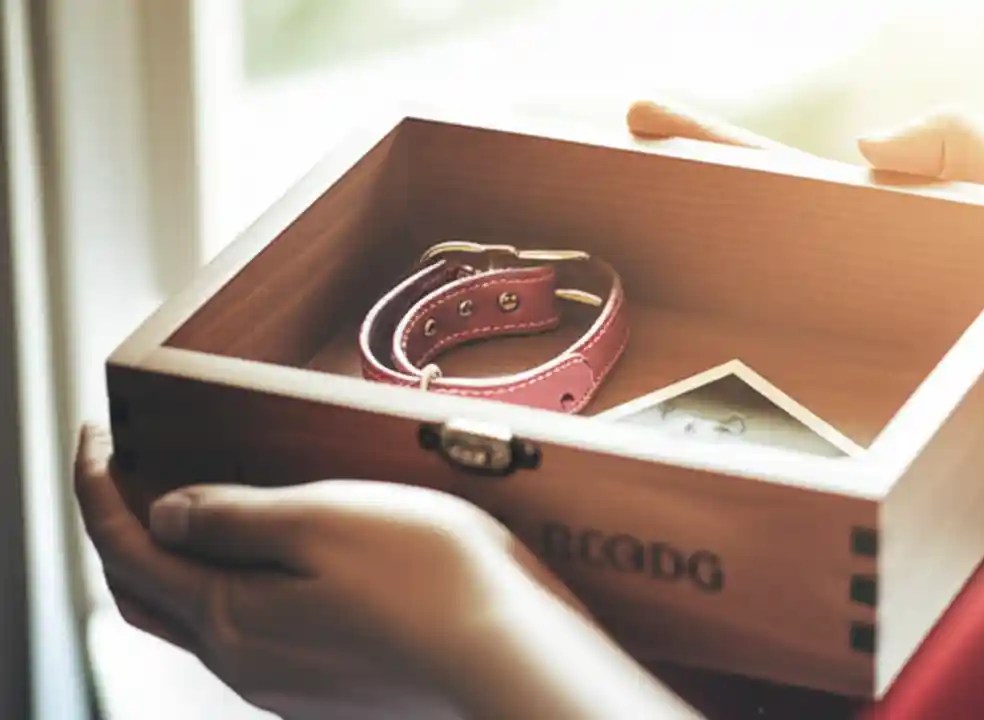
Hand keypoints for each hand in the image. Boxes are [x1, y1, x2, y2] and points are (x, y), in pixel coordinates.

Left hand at [75, 424, 696, 719]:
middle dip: (123, 531)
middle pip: (149, 593)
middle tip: (128, 473)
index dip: (97, 488)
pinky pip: (256, 631)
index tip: (94, 435)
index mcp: (230, 616)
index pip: (126, 548)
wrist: (510, 658)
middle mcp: (246, 663)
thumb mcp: (321, 518)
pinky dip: (234, 586)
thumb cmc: (429, 579)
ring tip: (200, 502)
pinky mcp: (333, 686)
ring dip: (182, 560)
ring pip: (203, 615)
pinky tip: (272, 557)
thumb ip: (233, 517)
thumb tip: (167, 516)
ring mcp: (290, 681)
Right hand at [626, 99, 983, 471]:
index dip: (702, 144)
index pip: (764, 174)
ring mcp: (838, 328)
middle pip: (731, 238)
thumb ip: (951, 138)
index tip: (638, 117)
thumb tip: (858, 148)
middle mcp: (835, 272)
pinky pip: (774, 375)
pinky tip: (684, 388)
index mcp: (860, 215)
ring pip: (739, 310)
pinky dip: (724, 378)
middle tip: (595, 199)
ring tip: (611, 292)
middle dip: (666, 213)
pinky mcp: (851, 386)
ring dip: (680, 300)